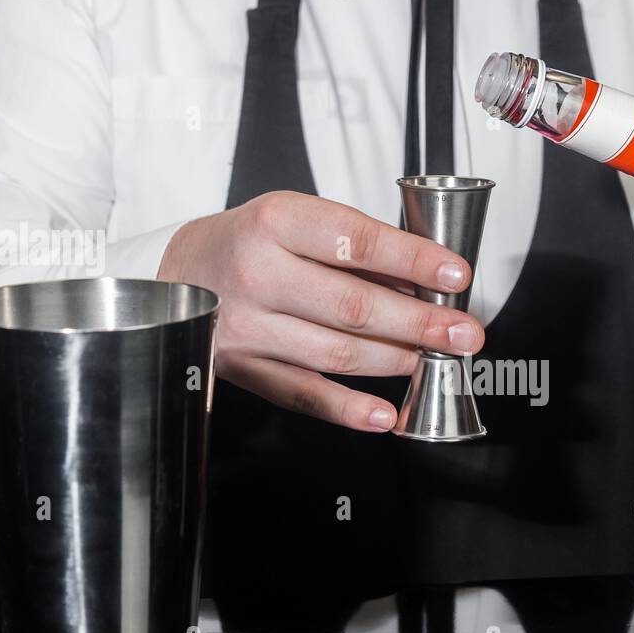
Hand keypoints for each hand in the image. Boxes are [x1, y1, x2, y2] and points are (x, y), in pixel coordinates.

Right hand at [158, 191, 484, 431]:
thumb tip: (423, 282)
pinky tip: (385, 413)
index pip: (357, 240)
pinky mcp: (242, 368)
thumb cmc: (245, 242)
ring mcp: (247, 326)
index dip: (414, 259)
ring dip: (396, 360)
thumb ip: (356, 247)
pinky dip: (348, 408)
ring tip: (433, 359)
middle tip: (463, 334)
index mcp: (276, 222)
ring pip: (338, 352)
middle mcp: (258, 273)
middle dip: (421, 322)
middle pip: (355, 305)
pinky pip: (303, 393)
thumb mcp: (296, 219)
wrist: (169, 272)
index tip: (456, 275)